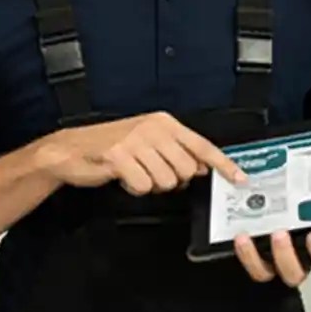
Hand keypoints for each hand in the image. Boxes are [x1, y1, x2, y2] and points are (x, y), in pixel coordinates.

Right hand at [34, 111, 245, 194]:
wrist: (71, 149)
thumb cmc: (111, 146)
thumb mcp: (148, 142)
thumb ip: (176, 152)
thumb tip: (201, 168)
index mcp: (164, 123)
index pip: (202, 145)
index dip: (223, 164)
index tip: (239, 178)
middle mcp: (153, 128)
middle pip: (186, 170)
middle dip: (171, 180)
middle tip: (151, 172)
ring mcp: (136, 141)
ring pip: (166, 181)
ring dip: (150, 184)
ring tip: (135, 172)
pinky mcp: (120, 157)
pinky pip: (143, 186)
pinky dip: (134, 188)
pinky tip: (124, 177)